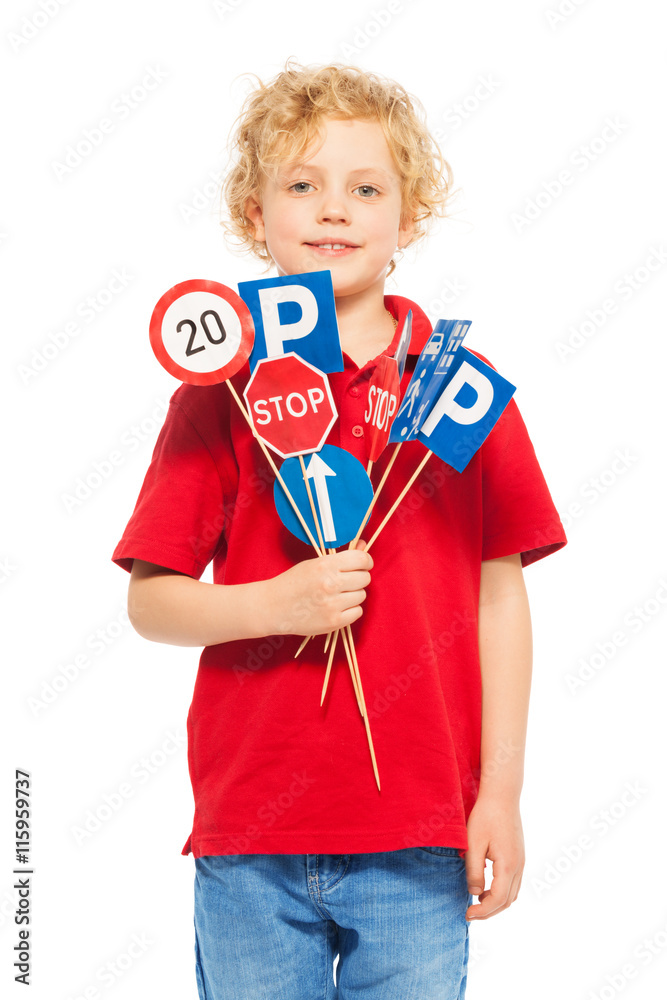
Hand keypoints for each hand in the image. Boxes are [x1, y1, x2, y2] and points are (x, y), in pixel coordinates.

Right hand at [267, 544, 372, 636]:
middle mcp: (331, 584)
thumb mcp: (314, 563)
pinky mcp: (333, 622)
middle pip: (364, 578)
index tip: (362, 565)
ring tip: (337, 595)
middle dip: (358, 578)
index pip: (361, 559)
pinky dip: (350, 610)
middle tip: (345, 581)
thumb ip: (341, 556)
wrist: (273, 607)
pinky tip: (337, 607)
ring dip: (353, 594)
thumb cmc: (293, 582)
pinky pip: (357, 612)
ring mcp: (333, 605)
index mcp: (325, 565)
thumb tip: (363, 544)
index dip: (365, 561)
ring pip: (362, 596)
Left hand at [464, 795, 524, 920]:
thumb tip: (475, 894)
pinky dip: (502, 892)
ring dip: (496, 902)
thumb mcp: (473, 844)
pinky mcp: (519, 855)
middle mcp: (519, 866)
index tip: (467, 914)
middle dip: (489, 911)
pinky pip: (514, 882)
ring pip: (513, 893)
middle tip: (470, 913)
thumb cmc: (485, 817)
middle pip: (508, 901)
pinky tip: (487, 887)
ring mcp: (521, 861)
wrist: (502, 796)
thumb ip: (474, 871)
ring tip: (477, 902)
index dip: (483, 911)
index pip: (498, 899)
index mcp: (508, 865)